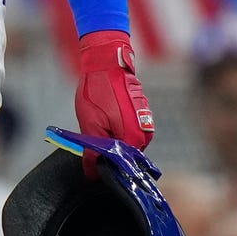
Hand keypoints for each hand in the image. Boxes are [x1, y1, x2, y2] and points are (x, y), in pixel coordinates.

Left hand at [75, 29, 153, 178]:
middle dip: (110, 153)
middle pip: (127, 156)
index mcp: (134, 139)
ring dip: (113, 140)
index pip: (123, 167)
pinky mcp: (143, 113)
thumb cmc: (98, 90)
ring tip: (100, 124)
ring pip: (128, 143)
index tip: (93, 163)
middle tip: (93, 140)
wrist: (107, 61)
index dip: (106, 167)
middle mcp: (146, 134)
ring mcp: (146, 123)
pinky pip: (130, 130)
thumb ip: (93, 152)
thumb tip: (92, 174)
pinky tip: (107, 117)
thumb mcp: (90, 124)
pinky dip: (118, 129)